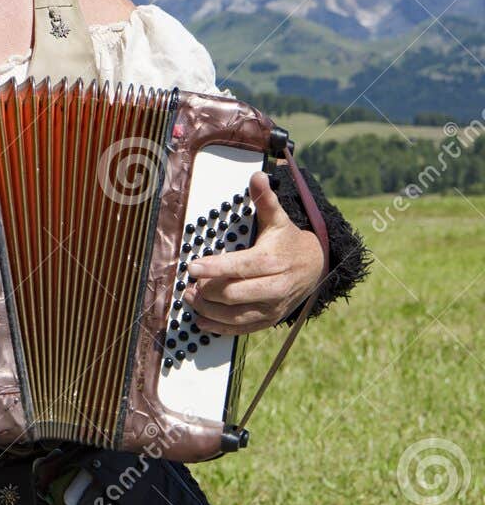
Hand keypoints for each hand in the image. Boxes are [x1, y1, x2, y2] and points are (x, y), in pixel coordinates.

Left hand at [183, 170, 324, 334]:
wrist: (316, 267)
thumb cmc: (288, 242)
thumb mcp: (278, 219)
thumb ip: (265, 200)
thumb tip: (257, 175)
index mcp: (272, 261)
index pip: (240, 267)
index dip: (215, 268)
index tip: (192, 266)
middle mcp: (275, 287)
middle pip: (236, 294)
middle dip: (208, 291)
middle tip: (188, 284)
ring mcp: (273, 307)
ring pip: (237, 315)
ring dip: (209, 310)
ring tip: (189, 298)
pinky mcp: (270, 319)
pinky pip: (243, 329)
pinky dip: (221, 328)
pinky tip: (201, 321)